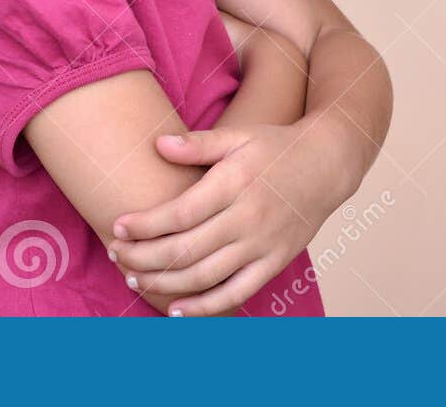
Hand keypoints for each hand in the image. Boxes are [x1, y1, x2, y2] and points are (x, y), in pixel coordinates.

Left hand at [107, 122, 338, 315]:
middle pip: (185, 250)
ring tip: (135, 278)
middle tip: (116, 255)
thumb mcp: (240, 136)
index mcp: (235, 183)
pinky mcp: (274, 262)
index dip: (145, 225)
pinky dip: (205, 308)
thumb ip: (199, 144)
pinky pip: (236, 293)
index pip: (180, 213)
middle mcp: (248, 218)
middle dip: (143, 258)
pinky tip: (177, 310)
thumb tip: (158, 145)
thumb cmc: (277, 148)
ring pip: (205, 276)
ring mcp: (263, 244)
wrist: (328, 165)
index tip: (118, 228)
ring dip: (164, 283)